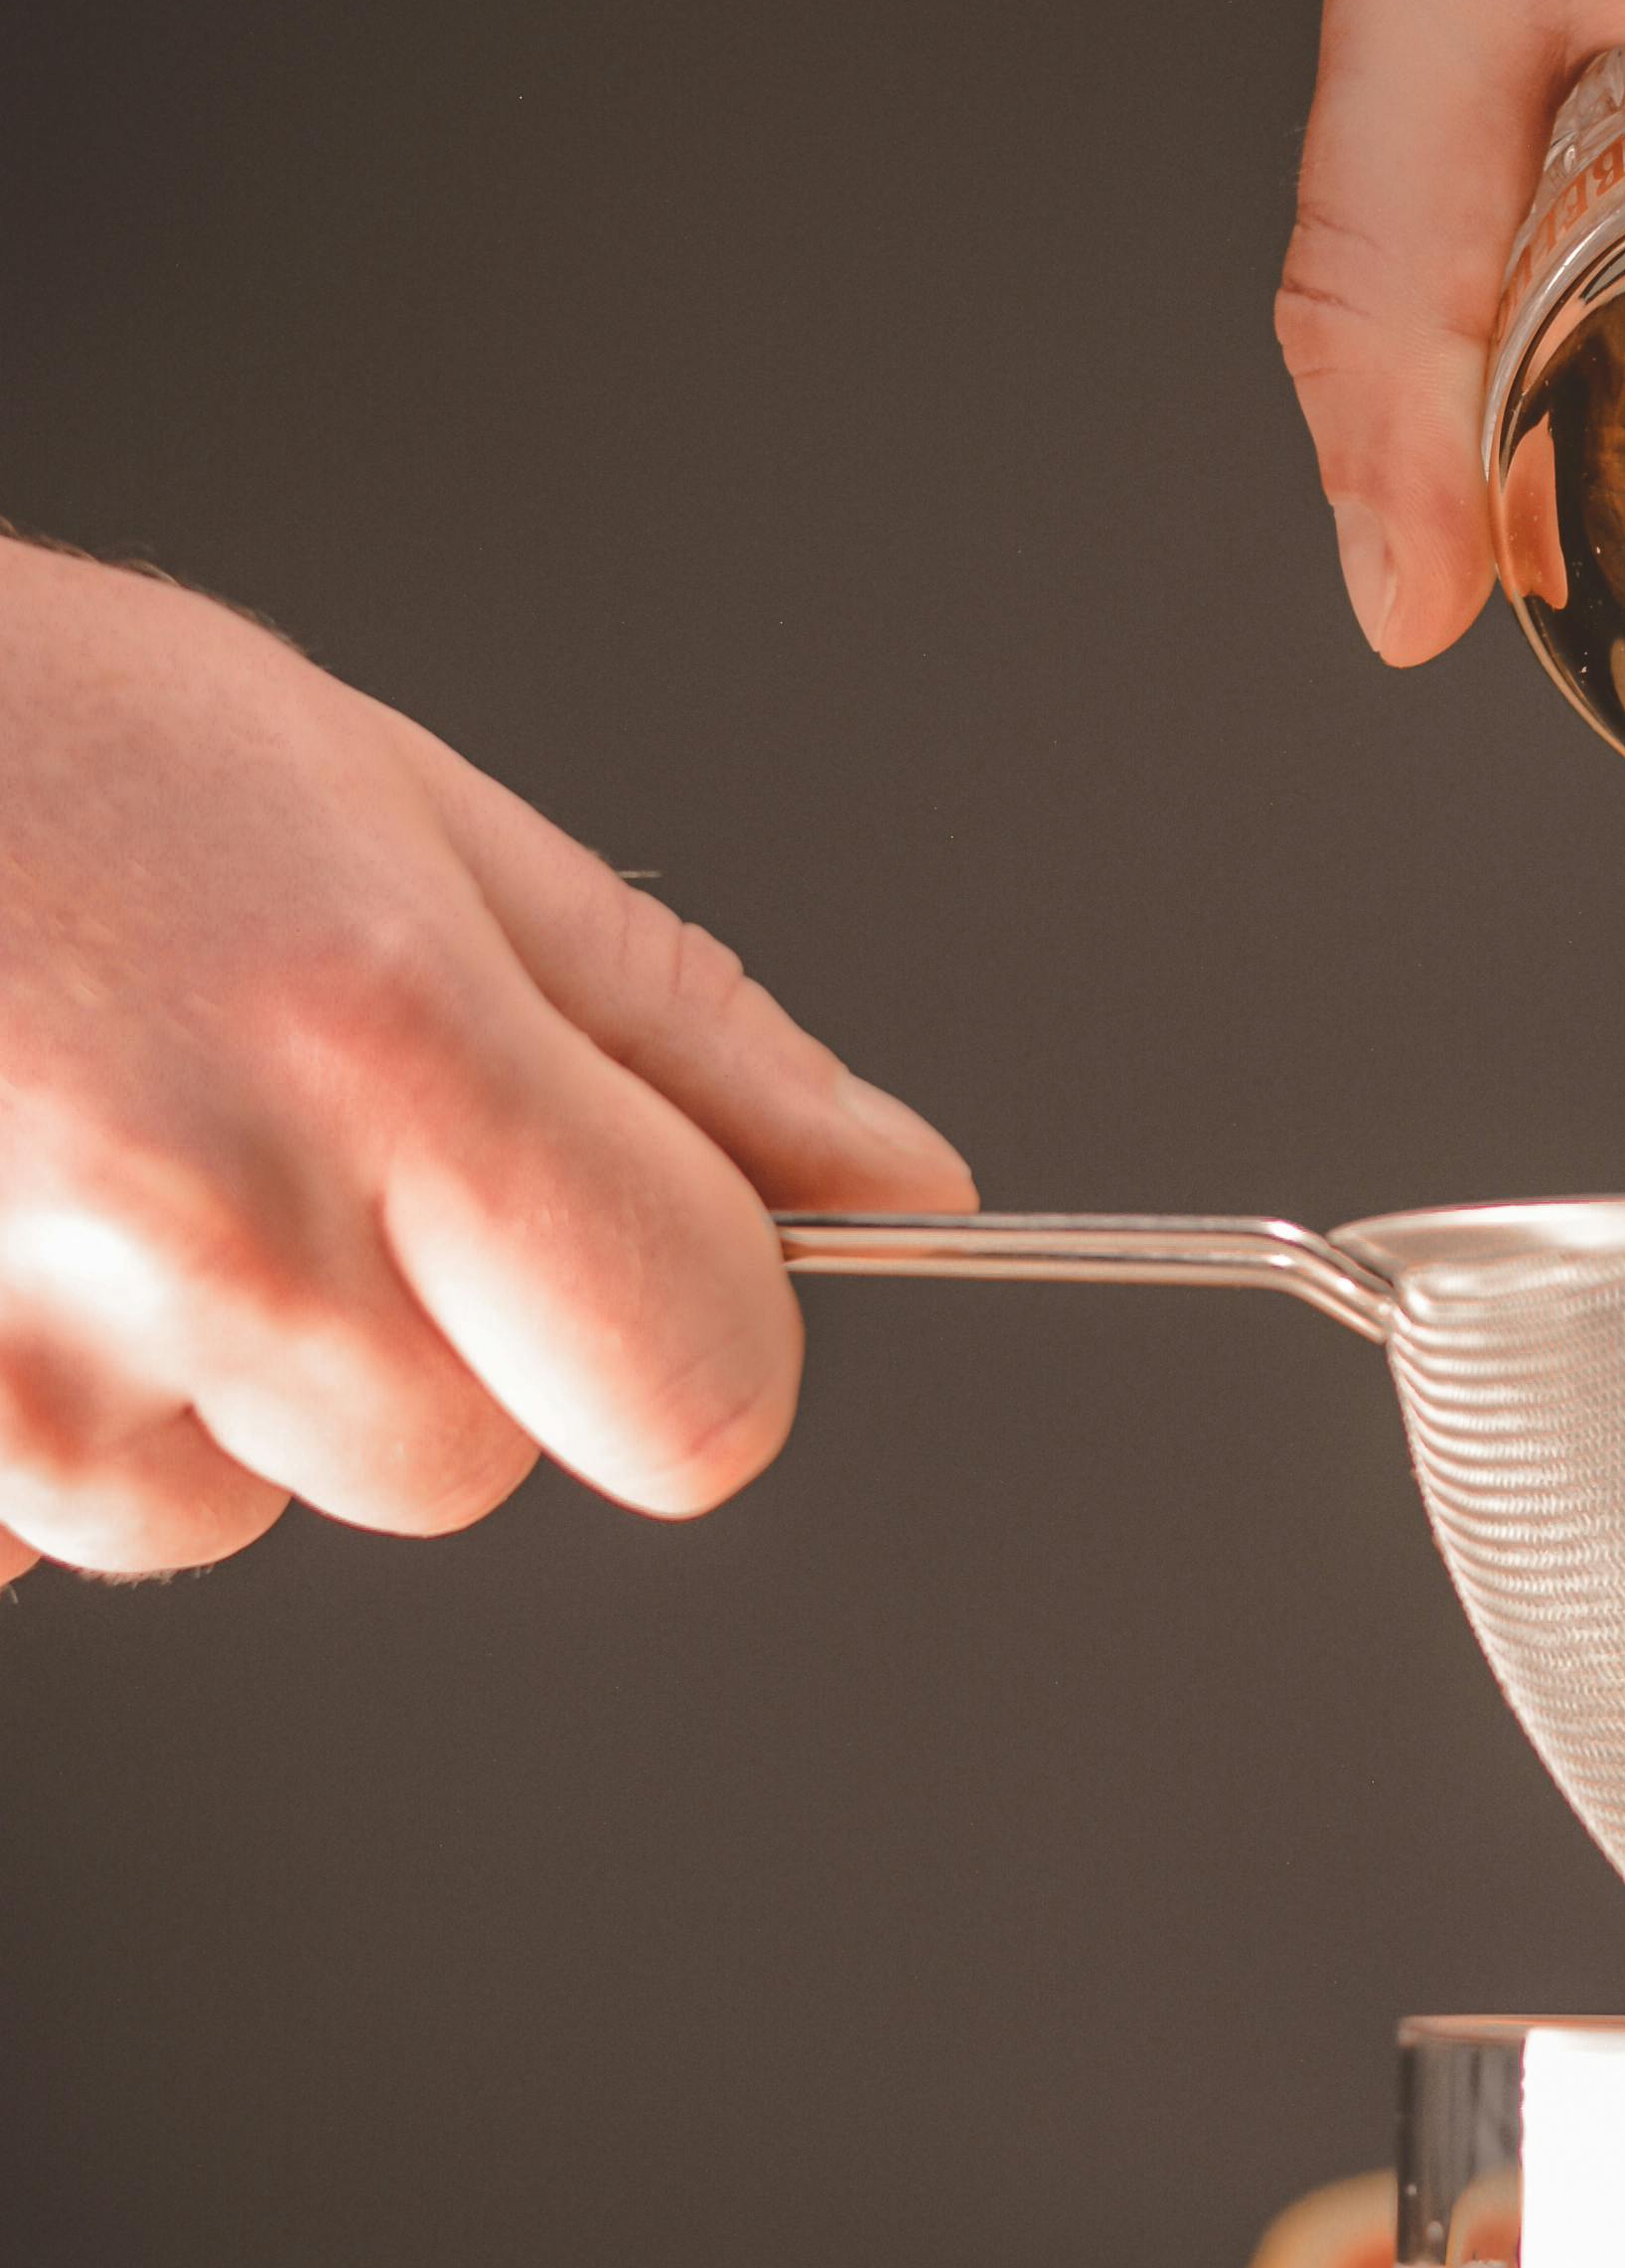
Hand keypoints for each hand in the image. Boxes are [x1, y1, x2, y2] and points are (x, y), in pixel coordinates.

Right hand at [0, 542, 970, 1587]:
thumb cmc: (21, 739)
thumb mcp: (392, 804)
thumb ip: (667, 1035)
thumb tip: (895, 1191)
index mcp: (397, 1053)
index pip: (704, 1387)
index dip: (688, 1333)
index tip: (623, 1253)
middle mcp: (222, 1239)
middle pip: (468, 1466)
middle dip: (405, 1330)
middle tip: (245, 1111)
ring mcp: (31, 1384)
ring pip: (235, 1503)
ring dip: (190, 1369)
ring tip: (68, 1131)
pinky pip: (41, 1528)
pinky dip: (21, 1407)